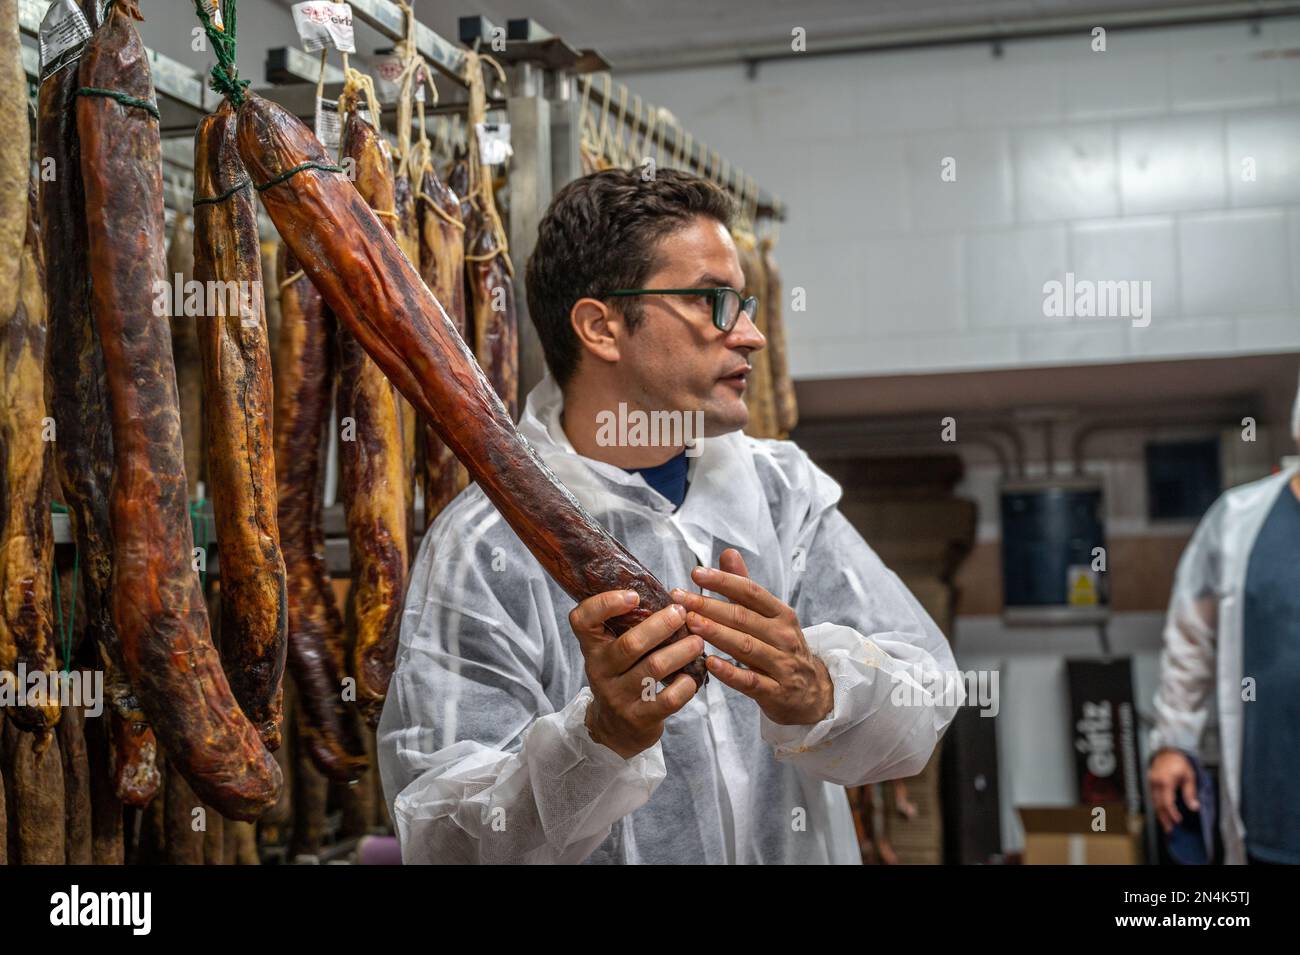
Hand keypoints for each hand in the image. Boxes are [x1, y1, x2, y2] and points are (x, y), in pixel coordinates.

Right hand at [568, 590, 702, 759]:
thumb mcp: (613, 650)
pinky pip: (667, 700)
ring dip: (681, 651)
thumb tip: (667, 591)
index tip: (634, 594)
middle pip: (630, 644)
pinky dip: (685, 685)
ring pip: (653, 669)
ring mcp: (618, 696)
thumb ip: (628, 624)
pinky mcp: (638, 718)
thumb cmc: (623, 676)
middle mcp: (600, 670)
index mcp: (592, 647)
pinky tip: (693, 676)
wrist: (615, 729)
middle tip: (681, 613)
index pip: (582, 620)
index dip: (605, 604)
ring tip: (698, 641)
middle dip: (661, 625)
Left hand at [671, 549, 832, 726]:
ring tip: (690, 622)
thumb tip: (728, 553)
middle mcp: (783, 636)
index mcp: (781, 614)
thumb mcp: (771, 618)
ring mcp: (782, 665)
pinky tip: (709, 662)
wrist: (813, 693)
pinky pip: (750, 681)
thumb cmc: (782, 649)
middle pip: (744, 617)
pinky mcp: (776, 692)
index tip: (696, 573)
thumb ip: (746, 588)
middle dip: (709, 605)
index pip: (751, 592)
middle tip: (680, 598)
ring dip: (717, 633)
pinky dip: (730, 672)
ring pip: (746, 646)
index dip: (724, 581)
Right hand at [1149, 748, 1198, 833]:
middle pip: (1158, 805)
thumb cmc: (1179, 763)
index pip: (1167, 801)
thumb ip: (1190, 793)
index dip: (1172, 813)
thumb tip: (1194, 807)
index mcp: (1165, 781)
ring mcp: (1150, 783)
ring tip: (1166, 825)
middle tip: (1170, 830)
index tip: (1178, 821)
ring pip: (1153, 802)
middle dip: (1164, 818)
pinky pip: (1152, 798)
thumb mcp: (1189, 776)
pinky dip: (1157, 807)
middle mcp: (1155, 783)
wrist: (1166, 752)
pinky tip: (1161, 814)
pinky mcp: (1150, 784)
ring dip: (1160, 815)